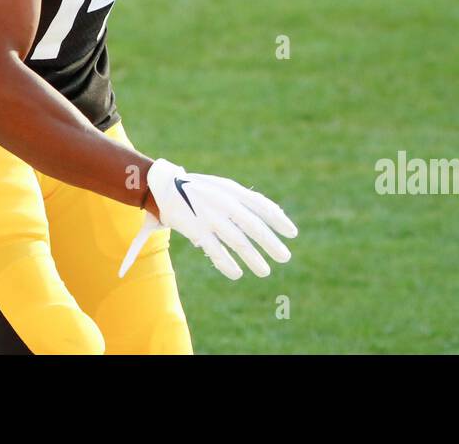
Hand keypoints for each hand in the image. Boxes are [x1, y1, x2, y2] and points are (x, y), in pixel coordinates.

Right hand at [119, 158, 297, 279]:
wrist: (165, 185)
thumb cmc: (202, 188)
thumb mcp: (225, 187)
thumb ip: (248, 200)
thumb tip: (276, 212)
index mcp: (232, 191)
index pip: (262, 206)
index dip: (279, 220)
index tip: (293, 233)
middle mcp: (224, 203)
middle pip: (253, 226)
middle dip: (271, 243)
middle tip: (285, 257)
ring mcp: (210, 217)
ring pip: (237, 242)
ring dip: (253, 258)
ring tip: (265, 271)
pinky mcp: (196, 230)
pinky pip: (215, 251)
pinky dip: (227, 264)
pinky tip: (237, 273)